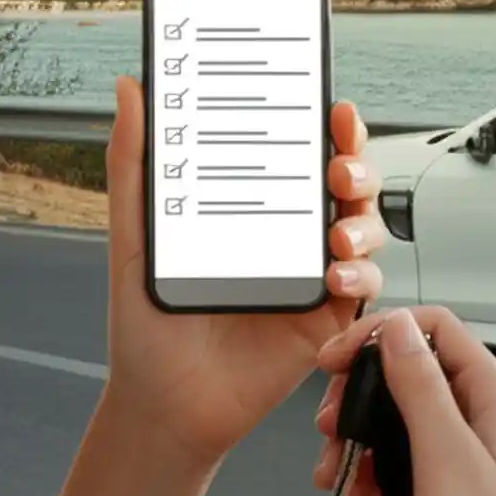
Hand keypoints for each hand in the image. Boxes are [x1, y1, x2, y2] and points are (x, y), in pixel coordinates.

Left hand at [101, 75, 386, 463]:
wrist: (164, 403)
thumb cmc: (148, 325)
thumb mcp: (135, 237)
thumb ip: (135, 164)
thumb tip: (128, 92)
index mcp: (257, 211)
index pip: (303, 156)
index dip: (329, 130)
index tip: (334, 111)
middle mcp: (293, 237)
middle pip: (349, 186)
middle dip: (359, 167)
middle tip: (340, 168)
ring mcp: (315, 275)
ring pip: (367, 229)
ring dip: (364, 222)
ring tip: (336, 234)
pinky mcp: (330, 317)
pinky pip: (367, 287)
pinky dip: (361, 275)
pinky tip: (334, 275)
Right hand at [313, 307, 495, 495]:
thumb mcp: (449, 458)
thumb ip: (422, 388)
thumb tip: (399, 327)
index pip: (439, 330)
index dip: (383, 333)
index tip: (334, 358)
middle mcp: (485, 422)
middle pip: (411, 378)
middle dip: (362, 401)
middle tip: (330, 426)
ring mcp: (468, 459)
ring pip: (399, 429)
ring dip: (361, 450)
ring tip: (341, 477)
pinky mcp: (449, 493)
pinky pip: (401, 471)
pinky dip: (373, 486)